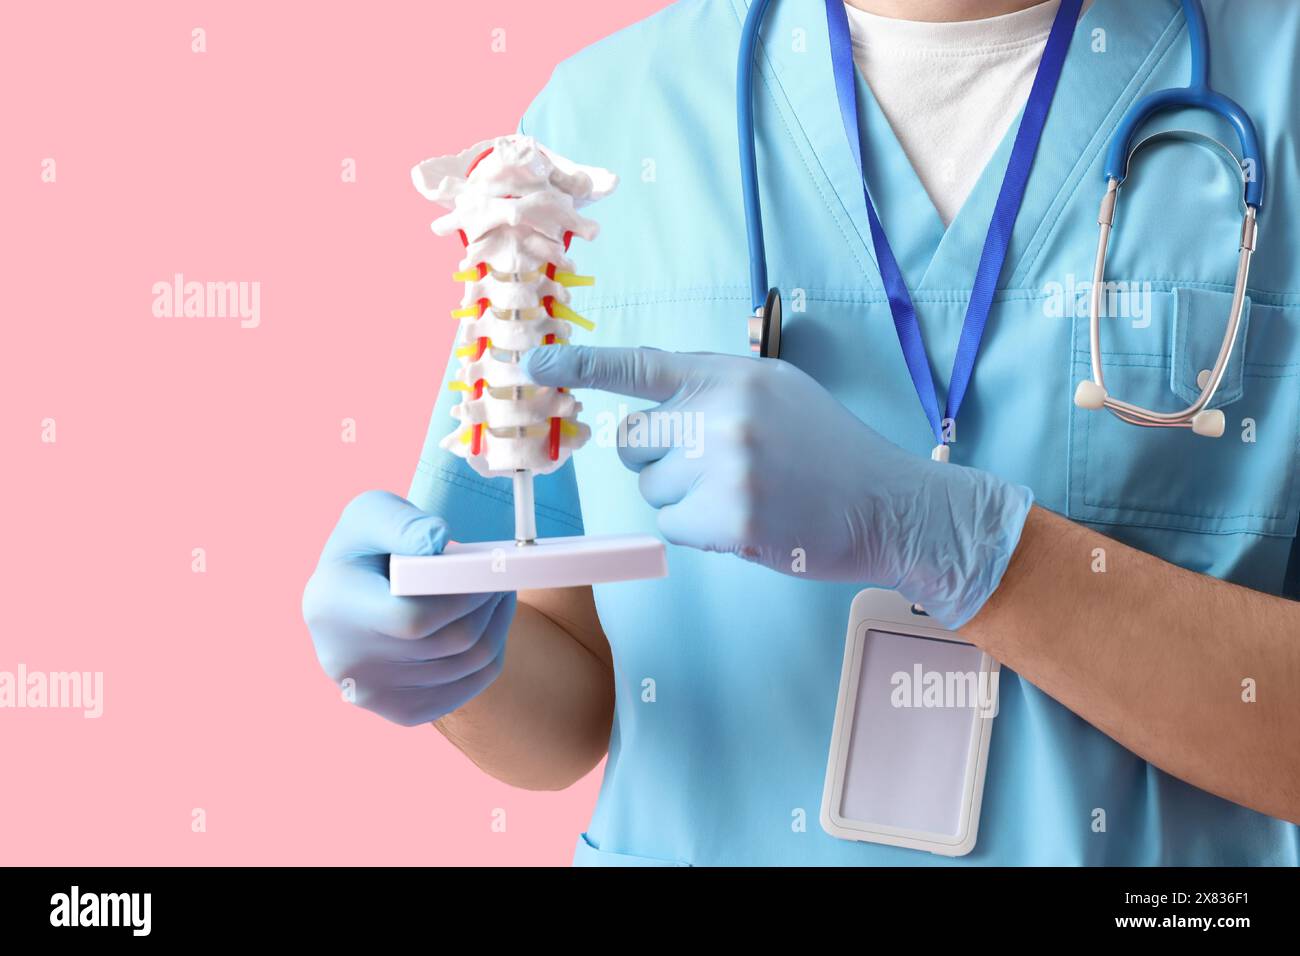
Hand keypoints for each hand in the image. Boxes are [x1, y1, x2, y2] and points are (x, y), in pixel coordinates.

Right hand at [302, 491, 513, 725]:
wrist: (350, 599)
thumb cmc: (368, 549)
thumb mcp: (373, 513)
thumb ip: (403, 522)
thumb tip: (436, 541)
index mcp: (333, 608)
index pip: (415, 619)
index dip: (465, 595)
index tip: (487, 567)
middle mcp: (346, 662)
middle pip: (449, 644)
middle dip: (489, 604)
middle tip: (501, 575)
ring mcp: (373, 694)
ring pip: (466, 666)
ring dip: (497, 625)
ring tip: (497, 593)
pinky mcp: (401, 712)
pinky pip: (467, 689)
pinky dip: (490, 655)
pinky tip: (487, 624)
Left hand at [524, 346, 1032, 628]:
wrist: (891, 504)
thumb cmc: (830, 450)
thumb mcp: (776, 393)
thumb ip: (711, 392)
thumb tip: (649, 410)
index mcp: (732, 375)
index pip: (640, 366)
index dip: (578, 364)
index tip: (531, 364)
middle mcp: (723, 415)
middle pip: (630, 443)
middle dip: (657, 458)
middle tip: (711, 466)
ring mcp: (725, 469)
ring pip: (650, 490)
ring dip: (682, 498)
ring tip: (743, 492)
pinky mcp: (729, 520)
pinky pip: (672, 528)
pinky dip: (700, 531)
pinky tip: (748, 521)